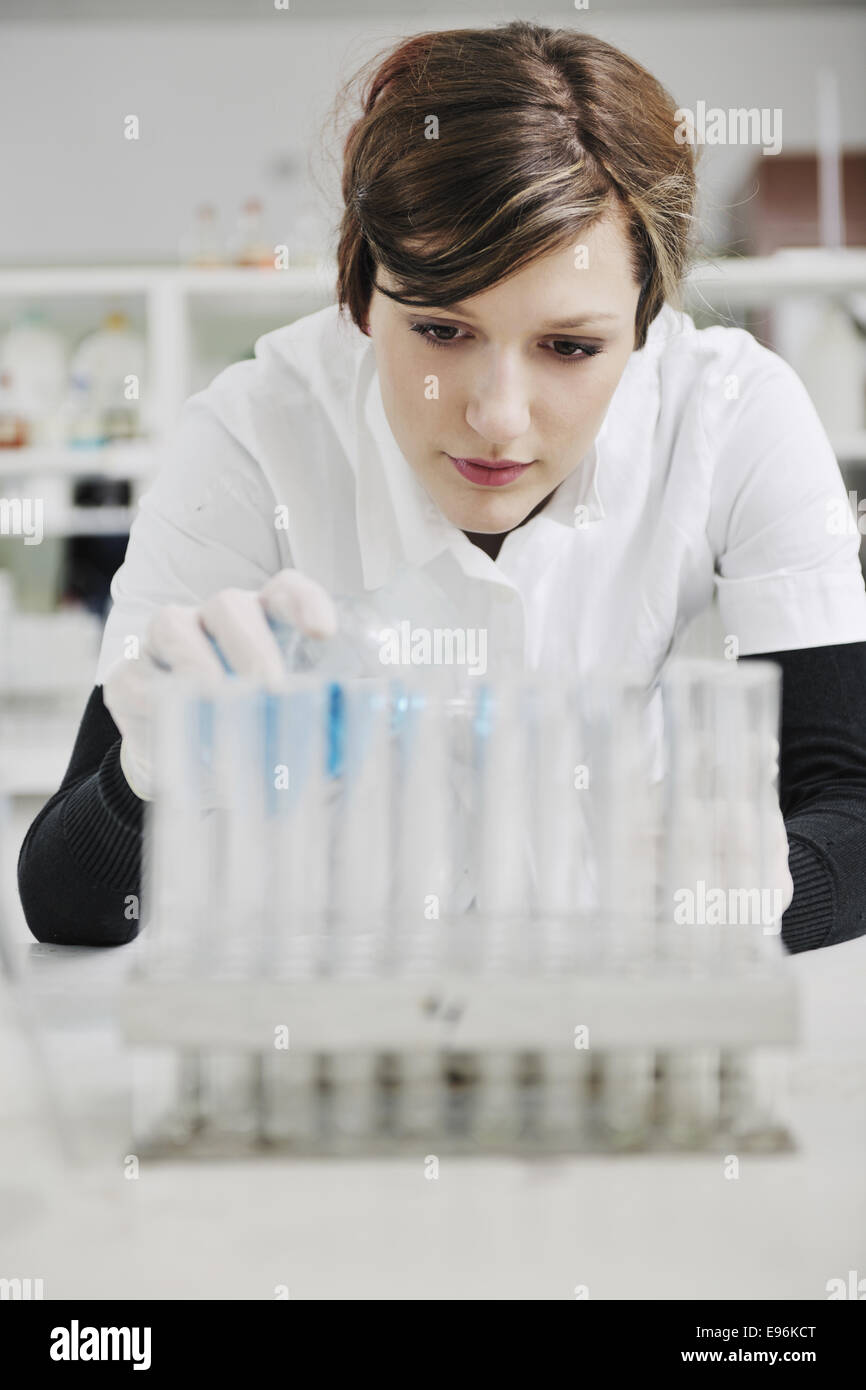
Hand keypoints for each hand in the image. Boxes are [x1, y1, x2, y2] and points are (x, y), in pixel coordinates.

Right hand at [102, 569, 337, 800]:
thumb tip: (373, 732)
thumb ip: (333, 722)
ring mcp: (167, 642)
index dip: (305, 602)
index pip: (285, 590)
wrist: (195, 772)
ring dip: (202, 665)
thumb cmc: (259, 733)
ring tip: (224, 704)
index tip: (324, 633)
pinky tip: (187, 730)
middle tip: (271, 690)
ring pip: (174, 625)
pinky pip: (138, 677)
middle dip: (253, 647)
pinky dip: (162, 702)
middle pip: (229, 604)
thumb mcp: (300, 727)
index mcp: (267, 620)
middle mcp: (215, 619)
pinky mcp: (129, 676)